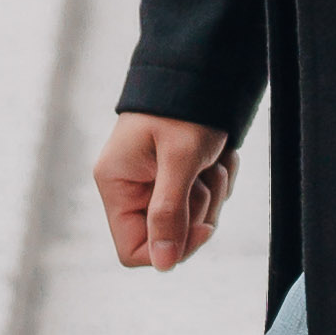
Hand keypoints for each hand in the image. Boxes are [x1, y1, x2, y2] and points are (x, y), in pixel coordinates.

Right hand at [98, 115, 235, 272]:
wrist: (204, 70)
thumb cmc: (186, 108)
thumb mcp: (180, 159)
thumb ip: (168, 213)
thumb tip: (163, 264)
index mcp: (116, 185)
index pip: (133, 250)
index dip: (170, 247)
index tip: (202, 226)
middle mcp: (131, 189)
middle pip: (169, 236)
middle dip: (198, 209)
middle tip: (206, 172)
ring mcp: (155, 184)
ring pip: (193, 219)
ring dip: (213, 190)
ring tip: (212, 156)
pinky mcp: (179, 178)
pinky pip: (206, 200)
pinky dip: (219, 179)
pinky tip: (218, 155)